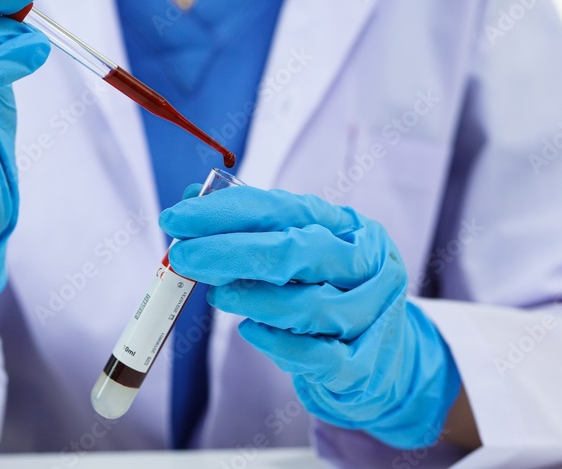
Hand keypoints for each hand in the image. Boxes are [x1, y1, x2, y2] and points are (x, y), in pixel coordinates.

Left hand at [162, 186, 460, 448]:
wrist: (383, 356)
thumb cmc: (327, 290)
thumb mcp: (299, 250)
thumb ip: (251, 227)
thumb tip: (192, 199)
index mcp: (345, 225)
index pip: (281, 209)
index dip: (225, 212)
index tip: (177, 217)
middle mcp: (365, 263)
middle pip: (295, 252)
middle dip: (229, 252)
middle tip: (183, 257)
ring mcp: (371, 313)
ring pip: (306, 305)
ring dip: (251, 299)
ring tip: (217, 296)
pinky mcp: (364, 363)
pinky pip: (316, 355)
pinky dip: (276, 344)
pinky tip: (250, 331)